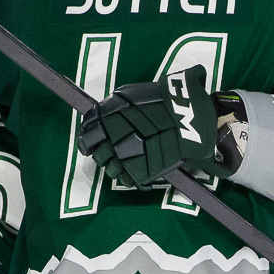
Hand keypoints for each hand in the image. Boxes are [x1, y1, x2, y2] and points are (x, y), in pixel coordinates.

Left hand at [75, 65, 217, 188]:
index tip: (93, 140)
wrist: (186, 115)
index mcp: (106, 116)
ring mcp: (124, 156)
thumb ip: (115, 106)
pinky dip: (127, 177)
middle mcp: (111, 137)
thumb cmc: (162, 100)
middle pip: (96, 153)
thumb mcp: (131, 94)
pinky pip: (125, 179)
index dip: (88, 137)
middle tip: (110, 152)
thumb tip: (103, 112)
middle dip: (101, 153)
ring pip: (109, 168)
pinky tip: (132, 171)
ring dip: (113, 166)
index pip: (87, 131)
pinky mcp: (139, 170)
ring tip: (124, 162)